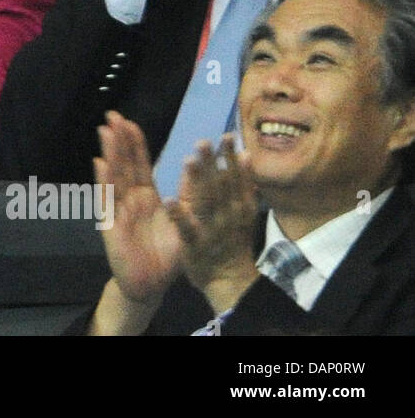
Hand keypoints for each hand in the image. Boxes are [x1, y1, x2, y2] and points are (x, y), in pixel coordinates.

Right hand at [94, 111, 182, 303]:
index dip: (133, 143)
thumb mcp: (184, 220)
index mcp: (146, 196)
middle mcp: (129, 199)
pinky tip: (100, 163)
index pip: (139, 164)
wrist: (152, 285)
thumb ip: (189, 193)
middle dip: (118, 140)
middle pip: (123, 164)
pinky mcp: (111, 225)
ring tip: (105, 130)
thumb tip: (198, 164)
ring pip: (113, 176)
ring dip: (109, 153)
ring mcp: (118, 210)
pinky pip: (108, 200)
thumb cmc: (166, 255)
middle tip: (112, 115)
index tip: (128, 122)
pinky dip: (103, 181)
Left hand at [166, 134, 261, 312]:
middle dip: (213, 163)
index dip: (231, 158)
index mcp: (239, 206)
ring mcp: (211, 229)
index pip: (236, 178)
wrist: (230, 280)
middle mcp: (228, 215)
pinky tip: (170, 200)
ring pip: (205, 202)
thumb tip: (247, 155)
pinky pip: (186, 228)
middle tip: (204, 141)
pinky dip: (179, 214)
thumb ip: (243, 184)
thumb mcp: (242, 212)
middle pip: (220, 186)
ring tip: (190, 160)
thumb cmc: (233, 241)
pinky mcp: (195, 244)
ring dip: (198, 181)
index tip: (227, 136)